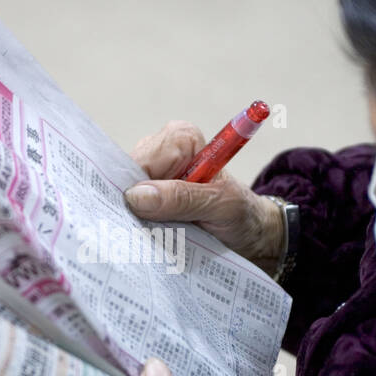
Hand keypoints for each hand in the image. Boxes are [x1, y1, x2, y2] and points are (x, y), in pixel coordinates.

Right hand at [124, 120, 286, 274]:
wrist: (250, 236)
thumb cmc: (241, 214)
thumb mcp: (221, 207)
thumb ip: (183, 199)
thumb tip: (137, 196)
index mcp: (181, 139)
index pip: (143, 161)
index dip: (138, 189)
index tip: (142, 215)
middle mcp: (162, 150)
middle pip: (128, 177)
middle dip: (136, 206)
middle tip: (151, 230)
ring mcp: (151, 174)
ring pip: (125, 195)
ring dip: (137, 219)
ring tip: (156, 235)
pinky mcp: (147, 196)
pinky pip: (130, 209)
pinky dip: (138, 225)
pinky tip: (149, 236)